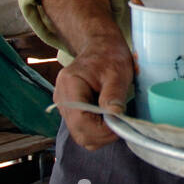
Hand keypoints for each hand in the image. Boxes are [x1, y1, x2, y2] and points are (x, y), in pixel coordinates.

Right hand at [52, 34, 133, 149]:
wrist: (101, 48)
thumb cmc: (110, 56)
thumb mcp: (117, 71)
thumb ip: (114, 93)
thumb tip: (115, 115)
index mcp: (70, 85)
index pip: (80, 119)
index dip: (101, 129)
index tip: (120, 124)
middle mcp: (61, 98)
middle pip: (78, 132)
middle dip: (102, 134)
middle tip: (121, 125)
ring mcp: (64, 107)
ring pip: (80, 135)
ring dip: (100, 135)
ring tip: (116, 121)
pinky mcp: (71, 112)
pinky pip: (82, 130)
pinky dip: (97, 132)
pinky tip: (108, 120)